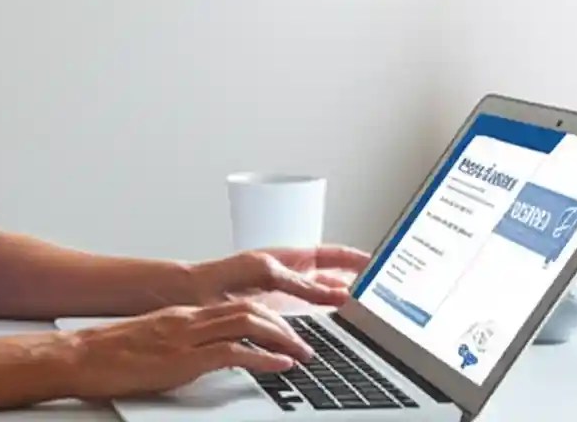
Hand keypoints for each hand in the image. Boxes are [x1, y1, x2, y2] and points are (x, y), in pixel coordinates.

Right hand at [63, 298, 315, 400]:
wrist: (81, 356)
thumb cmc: (109, 355)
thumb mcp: (153, 344)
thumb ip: (180, 345)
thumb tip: (203, 357)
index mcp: (183, 314)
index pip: (235, 306)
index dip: (268, 316)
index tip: (286, 329)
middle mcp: (189, 319)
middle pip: (249, 309)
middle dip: (282, 325)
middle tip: (303, 342)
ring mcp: (186, 336)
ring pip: (247, 323)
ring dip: (281, 337)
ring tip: (300, 353)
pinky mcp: (183, 359)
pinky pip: (233, 353)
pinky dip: (263, 358)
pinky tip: (280, 365)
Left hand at [192, 245, 372, 309]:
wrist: (199, 293)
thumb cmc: (225, 273)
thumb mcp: (269, 272)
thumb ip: (302, 284)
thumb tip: (336, 293)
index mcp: (290, 255)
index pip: (330, 254)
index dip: (353, 257)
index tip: (376, 261)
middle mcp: (291, 273)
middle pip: (331, 275)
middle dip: (353, 279)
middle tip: (377, 287)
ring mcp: (286, 293)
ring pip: (322, 295)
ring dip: (340, 299)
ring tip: (362, 305)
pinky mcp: (279, 311)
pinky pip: (309, 313)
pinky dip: (323, 316)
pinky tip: (332, 321)